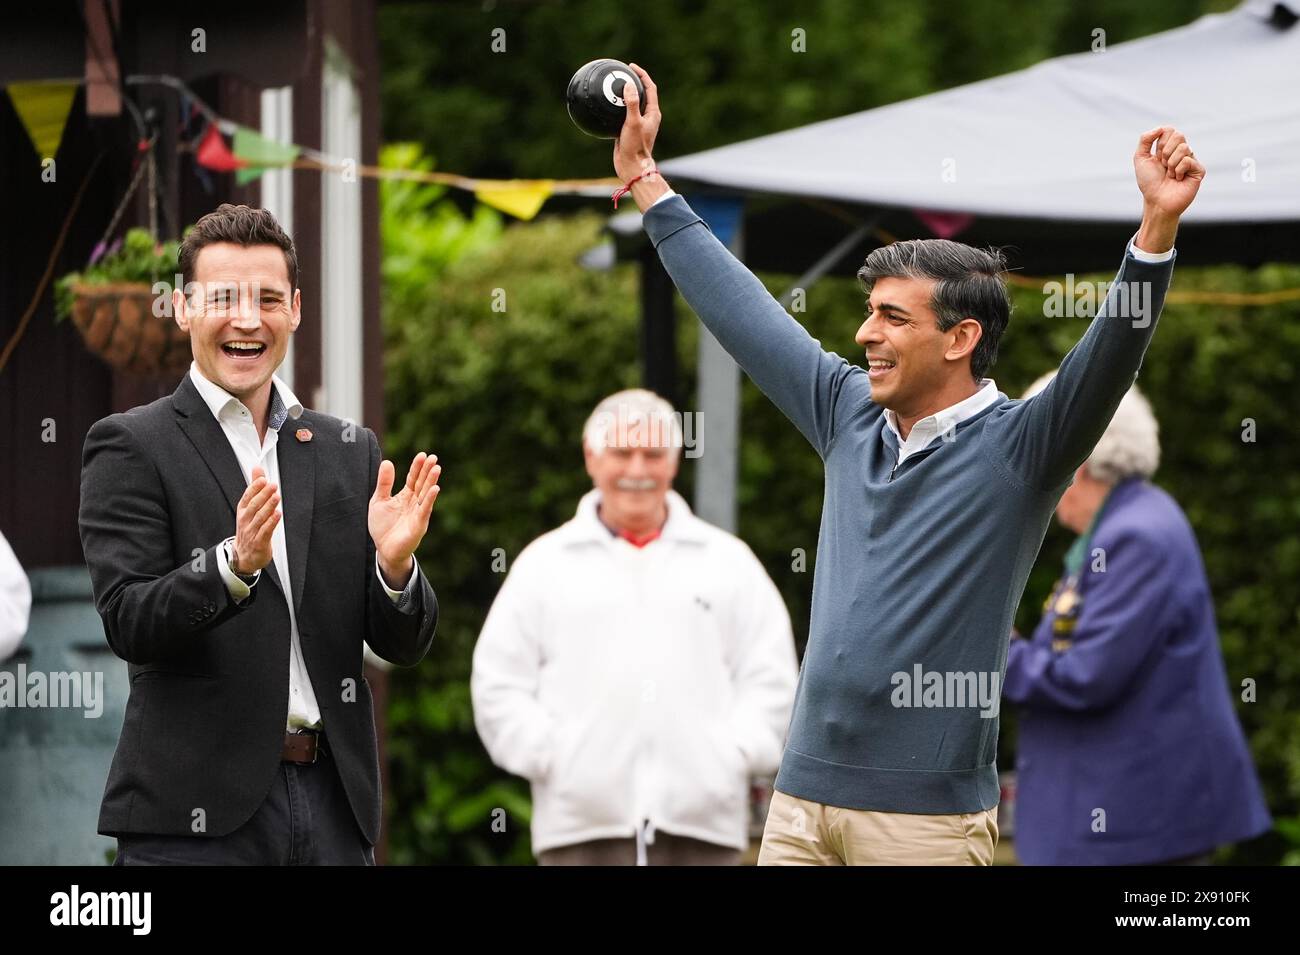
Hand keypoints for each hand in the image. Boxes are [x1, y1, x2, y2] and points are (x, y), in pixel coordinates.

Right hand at [231, 465, 278, 574]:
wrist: (243, 556)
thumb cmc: (248, 528)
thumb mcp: (249, 507)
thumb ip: (255, 487)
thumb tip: (257, 468)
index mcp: (243, 511)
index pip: (247, 497)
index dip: (254, 488)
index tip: (263, 479)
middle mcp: (245, 520)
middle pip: (254, 506)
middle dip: (263, 495)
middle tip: (273, 485)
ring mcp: (251, 532)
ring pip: (260, 518)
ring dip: (268, 507)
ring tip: (276, 497)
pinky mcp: (259, 543)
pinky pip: (265, 531)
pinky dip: (271, 523)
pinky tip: (278, 514)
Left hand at [369, 451, 440, 585]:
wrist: (384, 550)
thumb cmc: (382, 526)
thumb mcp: (379, 501)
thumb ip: (384, 483)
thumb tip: (387, 461)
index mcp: (405, 496)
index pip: (413, 478)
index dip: (417, 467)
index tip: (422, 455)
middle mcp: (414, 503)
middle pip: (422, 483)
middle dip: (427, 471)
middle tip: (433, 457)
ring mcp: (418, 513)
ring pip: (426, 494)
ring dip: (432, 481)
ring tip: (436, 468)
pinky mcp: (419, 524)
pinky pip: (425, 509)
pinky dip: (430, 499)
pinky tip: (435, 489)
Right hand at [613, 63, 667, 210]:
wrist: (632, 167)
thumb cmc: (635, 147)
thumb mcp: (633, 123)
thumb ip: (632, 103)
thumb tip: (629, 85)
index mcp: (653, 113)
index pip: (650, 88)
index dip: (642, 75)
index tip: (631, 67)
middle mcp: (648, 117)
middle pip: (643, 94)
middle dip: (634, 81)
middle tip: (623, 73)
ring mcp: (638, 124)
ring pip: (632, 104)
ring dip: (625, 94)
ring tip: (614, 85)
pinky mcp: (629, 130)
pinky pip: (623, 114)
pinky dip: (617, 107)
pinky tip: (607, 106)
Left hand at [1133, 126, 1203, 251]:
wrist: (1156, 201)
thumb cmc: (1149, 182)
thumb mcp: (1140, 158)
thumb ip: (1145, 140)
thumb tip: (1160, 128)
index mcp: (1169, 147)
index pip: (1169, 130)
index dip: (1160, 143)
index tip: (1156, 157)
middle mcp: (1182, 152)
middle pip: (1178, 135)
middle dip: (1165, 152)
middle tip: (1163, 166)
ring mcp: (1192, 160)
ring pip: (1184, 148)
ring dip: (1171, 164)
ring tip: (1170, 175)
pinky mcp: (1199, 170)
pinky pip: (1188, 160)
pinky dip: (1178, 170)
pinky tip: (1178, 179)